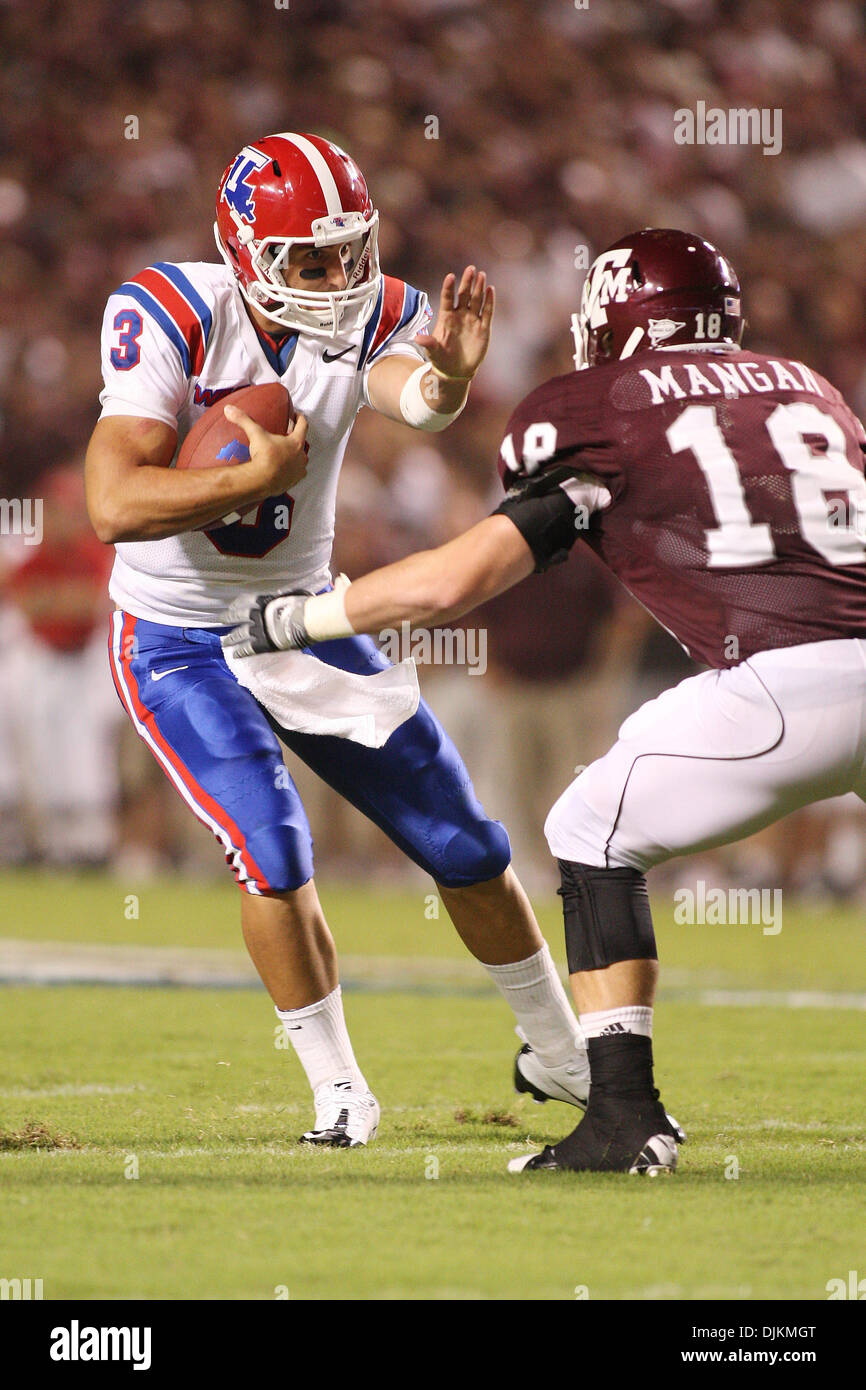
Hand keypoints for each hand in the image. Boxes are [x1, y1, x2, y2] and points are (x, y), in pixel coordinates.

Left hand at [221, 591, 310, 658]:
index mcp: (265, 601)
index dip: (237, 604)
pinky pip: (247, 649)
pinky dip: (240, 652)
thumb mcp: (291, 595)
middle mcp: (258, 614)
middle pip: (237, 616)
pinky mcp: (262, 644)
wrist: (309, 620)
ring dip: (231, 638)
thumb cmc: (305, 606)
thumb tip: (283, 597)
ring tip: (225, 643)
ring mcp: (259, 629)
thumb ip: (283, 598)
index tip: (232, 606)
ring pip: (239, 634)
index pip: (246, 600)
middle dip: (228, 618)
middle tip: (221, 620)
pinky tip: (235, 655)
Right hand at [223, 404, 308, 495]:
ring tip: (284, 453)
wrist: (262, 481)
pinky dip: (290, 471)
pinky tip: (282, 469)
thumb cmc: (264, 458)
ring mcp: (298, 470)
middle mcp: (301, 457)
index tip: (297, 416)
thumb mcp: (255, 434)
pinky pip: (295, 474)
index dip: (300, 419)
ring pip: (300, 460)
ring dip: (294, 456)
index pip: (303, 426)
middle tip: (288, 436)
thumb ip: (244, 419)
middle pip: (302, 443)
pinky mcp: (293, 482)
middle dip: (295, 439)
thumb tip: (230, 409)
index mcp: (296, 443)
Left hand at [414, 266, 494, 381]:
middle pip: (464, 295)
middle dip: (467, 282)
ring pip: (476, 300)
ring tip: (481, 275)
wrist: (456, 371)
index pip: (447, 298)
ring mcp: (472, 320)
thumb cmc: (441, 359)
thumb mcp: (433, 352)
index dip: (449, 288)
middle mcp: (460, 315)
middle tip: (470, 268)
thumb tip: (416, 339)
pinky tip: (491, 289)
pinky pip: (486, 312)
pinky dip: (489, 302)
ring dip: (479, 288)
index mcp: (446, 317)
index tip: (450, 276)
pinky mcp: (483, 328)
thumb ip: (428, 344)